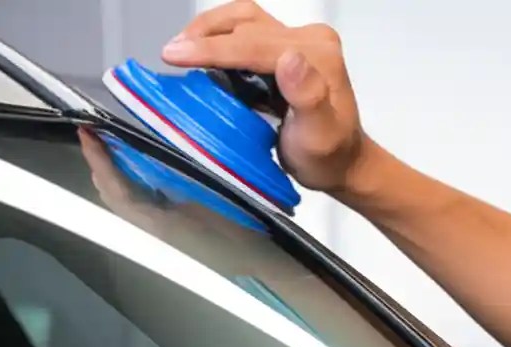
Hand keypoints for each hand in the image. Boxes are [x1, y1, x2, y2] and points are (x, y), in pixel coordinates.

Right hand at [161, 0, 370, 192]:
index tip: (173, 55)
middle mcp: (311, 39)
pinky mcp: (286, 46)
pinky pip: (245, 29)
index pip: (256, 44)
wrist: (341, 162)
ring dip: (209, 30)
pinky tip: (199, 52)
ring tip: (181, 49)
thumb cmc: (328, 156)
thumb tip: (290, 60)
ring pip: (244, 19)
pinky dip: (219, 36)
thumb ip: (309, 99)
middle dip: (204, 38)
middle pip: (247, 27)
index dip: (213, 48)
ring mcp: (299, 40)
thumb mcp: (320, 137)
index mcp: (320, 55)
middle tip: (169, 56)